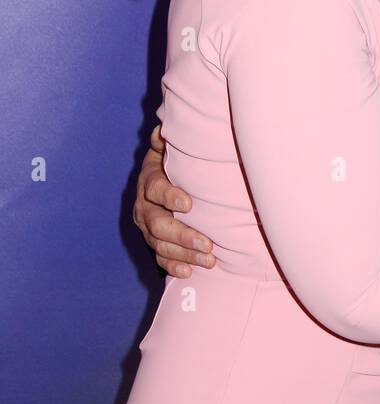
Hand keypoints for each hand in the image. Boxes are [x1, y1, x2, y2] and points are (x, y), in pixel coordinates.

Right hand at [133, 125, 214, 278]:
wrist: (162, 182)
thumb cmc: (173, 164)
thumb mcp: (169, 150)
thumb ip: (167, 142)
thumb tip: (162, 130)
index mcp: (150, 180)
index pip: (155, 189)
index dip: (169, 196)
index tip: (189, 204)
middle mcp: (144, 207)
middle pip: (159, 225)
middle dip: (184, 236)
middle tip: (209, 244)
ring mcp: (148, 228)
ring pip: (161, 245)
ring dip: (185, 254)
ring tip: (210, 261)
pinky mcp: (154, 243)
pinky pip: (160, 258)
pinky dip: (173, 266)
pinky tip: (188, 272)